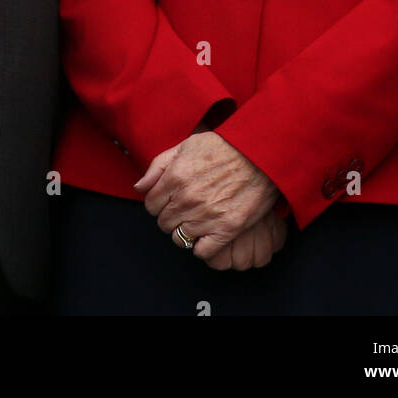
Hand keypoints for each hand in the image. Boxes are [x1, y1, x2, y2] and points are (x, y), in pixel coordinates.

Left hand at [135, 131, 279, 263]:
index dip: (158, 203)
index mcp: (175, 178)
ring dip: (185, 232)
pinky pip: (203, 251)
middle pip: (164, 223)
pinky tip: (208, 235)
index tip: (169, 201)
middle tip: (184, 210)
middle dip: (170, 217)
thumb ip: (158, 166)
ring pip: (180, 239)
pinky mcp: (227, 229)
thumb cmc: (223, 147)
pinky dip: (202, 247)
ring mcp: (206, 216)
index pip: (150, 204)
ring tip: (196, 222)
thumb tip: (139, 187)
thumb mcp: (185, 146)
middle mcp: (187, 199)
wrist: (259, 154)